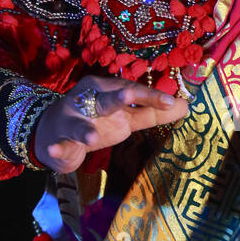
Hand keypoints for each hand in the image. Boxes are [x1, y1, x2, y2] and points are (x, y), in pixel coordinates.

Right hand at [34, 75, 188, 174]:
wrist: (54, 134)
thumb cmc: (97, 121)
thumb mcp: (126, 118)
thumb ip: (152, 112)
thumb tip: (185, 106)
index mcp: (106, 90)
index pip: (131, 90)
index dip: (149, 96)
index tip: (170, 102)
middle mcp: (87, 100)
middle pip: (106, 99)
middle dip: (117, 97)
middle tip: (129, 96)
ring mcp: (70, 120)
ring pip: (79, 124)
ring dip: (85, 130)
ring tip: (92, 138)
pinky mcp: (57, 140)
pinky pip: (57, 145)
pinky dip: (57, 148)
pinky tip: (56, 150)